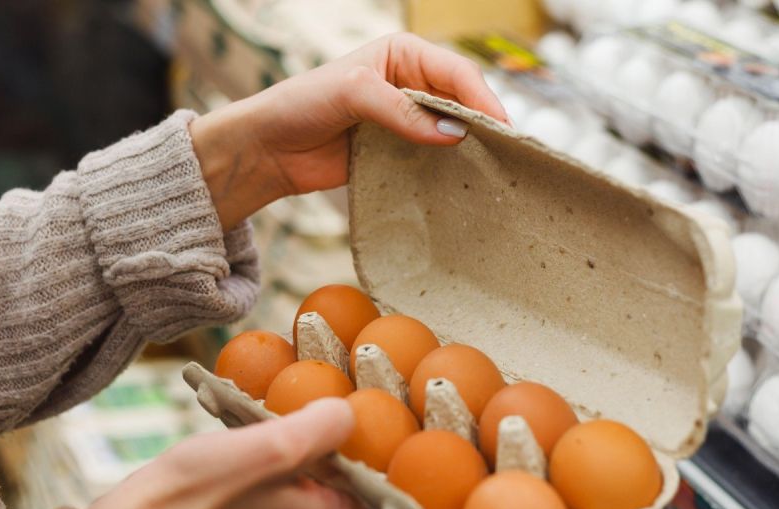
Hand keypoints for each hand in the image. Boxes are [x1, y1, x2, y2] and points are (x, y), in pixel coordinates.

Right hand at [49, 398, 413, 508]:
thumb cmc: (200, 491)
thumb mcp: (267, 447)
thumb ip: (319, 427)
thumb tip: (356, 410)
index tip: (460, 495)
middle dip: (413, 499)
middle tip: (432, 450)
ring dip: (374, 482)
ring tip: (388, 434)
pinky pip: (326, 496)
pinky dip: (338, 474)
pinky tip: (324, 433)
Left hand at [188, 33, 508, 228]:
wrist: (268, 148)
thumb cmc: (302, 105)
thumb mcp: (354, 95)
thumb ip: (402, 112)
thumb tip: (453, 135)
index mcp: (404, 54)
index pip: (456, 72)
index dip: (482, 99)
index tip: (502, 128)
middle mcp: (410, 83)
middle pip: (461, 102)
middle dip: (484, 124)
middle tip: (509, 153)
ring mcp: (405, 119)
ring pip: (451, 131)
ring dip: (470, 149)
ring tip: (496, 171)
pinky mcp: (397, 150)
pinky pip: (432, 158)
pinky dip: (449, 169)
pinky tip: (465, 183)